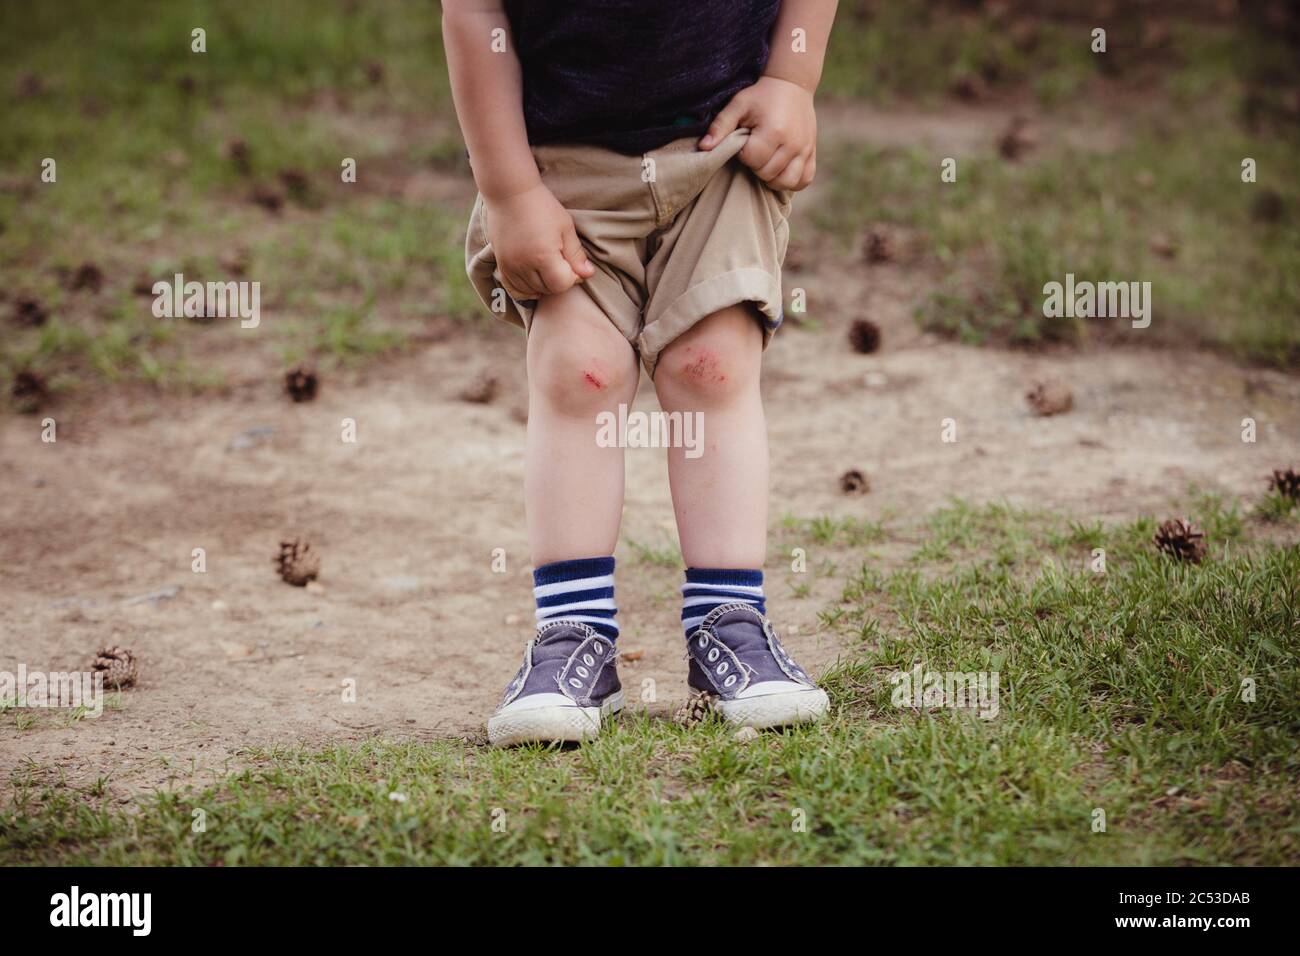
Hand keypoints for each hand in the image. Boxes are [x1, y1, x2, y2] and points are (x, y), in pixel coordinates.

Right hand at [484, 182, 594, 299]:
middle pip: (547, 289)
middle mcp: (524, 265)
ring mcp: (510, 265)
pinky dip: (525, 289)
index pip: (562, 284)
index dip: (572, 278)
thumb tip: (588, 275)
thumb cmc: (542, 207)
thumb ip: (576, 254)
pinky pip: (513, 288)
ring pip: (531, 291)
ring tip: (548, 267)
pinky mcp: (500, 263)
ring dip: (543, 285)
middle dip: (559, 281)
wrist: (510, 193)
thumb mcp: (566, 227)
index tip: (573, 263)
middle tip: (562, 263)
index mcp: (544, 256)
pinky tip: (534, 280)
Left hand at [699, 75, 817, 190]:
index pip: (752, 160)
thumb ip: (720, 126)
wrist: (792, 85)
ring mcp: (805, 149)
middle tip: (756, 149)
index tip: (745, 141)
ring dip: (772, 177)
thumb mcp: (738, 105)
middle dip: (756, 165)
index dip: (744, 154)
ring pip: (786, 182)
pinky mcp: (812, 153)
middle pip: (767, 173)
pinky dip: (792, 181)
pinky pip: (804, 180)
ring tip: (766, 162)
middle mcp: (793, 143)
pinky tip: (781, 170)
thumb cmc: (761, 96)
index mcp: (774, 131)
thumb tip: (703, 148)